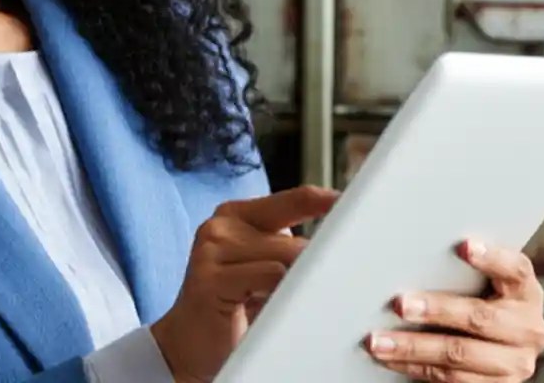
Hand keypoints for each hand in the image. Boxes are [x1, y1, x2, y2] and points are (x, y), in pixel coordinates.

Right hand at [150, 185, 339, 382]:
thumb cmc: (231, 307)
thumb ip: (286, 248)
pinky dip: (281, 297)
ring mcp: (211, 251)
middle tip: (326, 288)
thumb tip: (337, 245)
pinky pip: (269, 278)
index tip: (356, 206)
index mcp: (235, 215)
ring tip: (284, 305)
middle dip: (314, 267)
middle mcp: (220, 226)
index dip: (326, 202)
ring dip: (296, 286)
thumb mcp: (262, 268)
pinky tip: (269, 310)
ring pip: (284, 259)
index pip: (292, 199)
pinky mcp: (210, 279)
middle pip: (294, 240)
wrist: (188, 344)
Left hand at [365, 241, 543, 381]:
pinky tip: (389, 358)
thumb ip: (452, 261)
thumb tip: (386, 225)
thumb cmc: (475, 301)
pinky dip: (414, 367)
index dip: (492, 258)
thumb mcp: (477, 281)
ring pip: (459, 355)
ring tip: (378, 340)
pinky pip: (449, 379)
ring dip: (413, 347)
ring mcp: (515, 363)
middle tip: (400, 303)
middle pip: (481, 318)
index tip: (463, 245)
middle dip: (437, 310)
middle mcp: (528, 328)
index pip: (515, 269)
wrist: (494, 351)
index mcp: (525, 291)